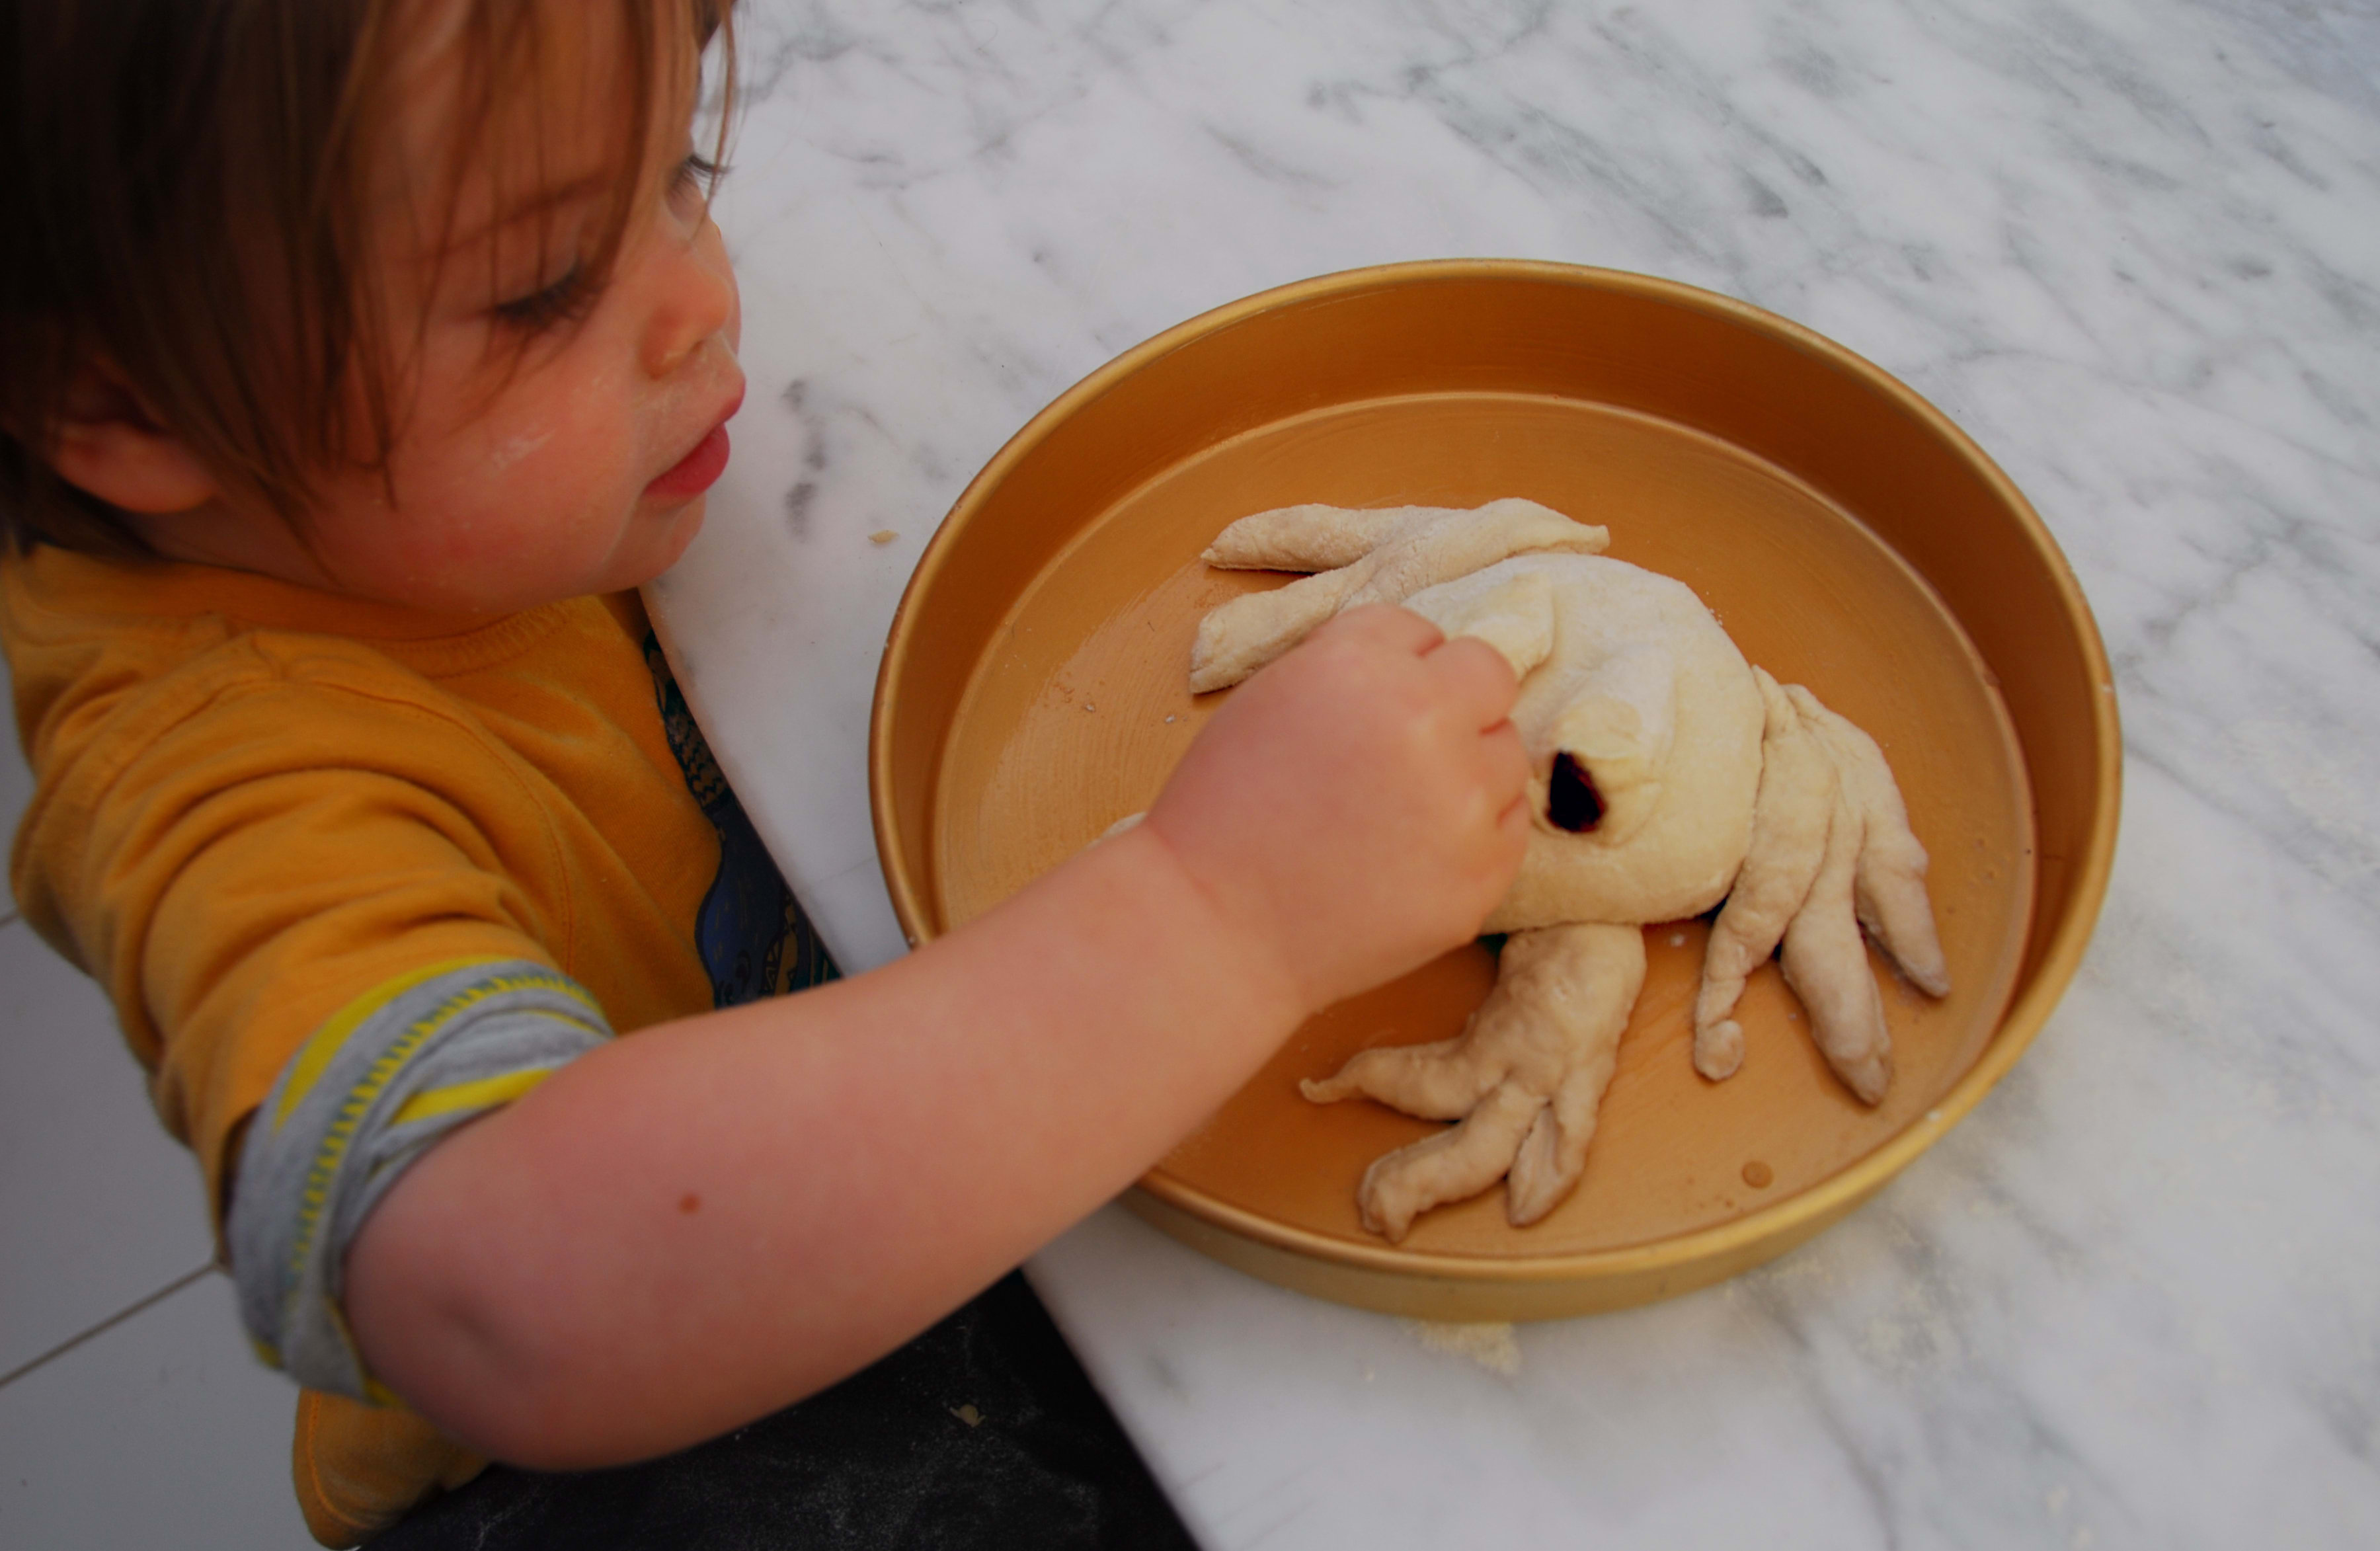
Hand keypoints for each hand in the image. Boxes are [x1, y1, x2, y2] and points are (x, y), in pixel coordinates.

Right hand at [1146, 604, 1532, 1015]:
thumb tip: (1422, 662)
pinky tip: (1413, 851)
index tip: (1365, 707)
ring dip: (1467, 769)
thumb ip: (1354, 664)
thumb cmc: (1226, 812)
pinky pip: (1512, 825)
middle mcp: (1427, 723)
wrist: (1215, 928)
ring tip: (1397, 810)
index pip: (1422, 631)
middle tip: (1399, 749)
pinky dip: (1474, 832)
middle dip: (1451, 701)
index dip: (1394, 667)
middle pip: (1488, 677)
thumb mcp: (1271, 697)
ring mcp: (1464, 804)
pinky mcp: (1482, 875)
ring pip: (1507, 752)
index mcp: (1363, 668)